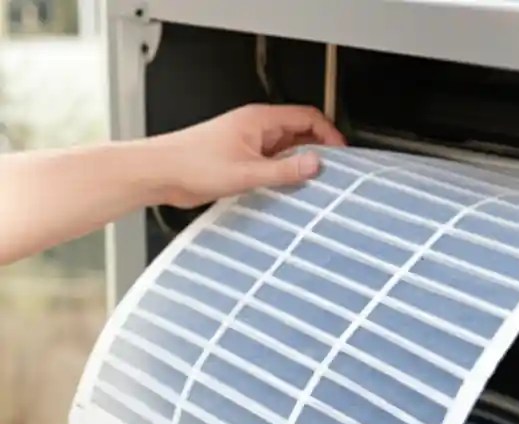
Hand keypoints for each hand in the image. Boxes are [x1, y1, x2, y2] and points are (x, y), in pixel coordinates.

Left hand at [148, 104, 345, 208]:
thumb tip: (316, 165)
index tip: (341, 155)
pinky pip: (271, 166)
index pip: (307, 117)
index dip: (329, 134)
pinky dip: (282, 176)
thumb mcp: (246, 172)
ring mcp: (248, 145)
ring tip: (309, 186)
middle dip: (317, 151)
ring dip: (298, 167)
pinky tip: (285, 192)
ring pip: (286, 151)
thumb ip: (284, 170)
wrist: (158, 174)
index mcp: (259, 120)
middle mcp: (255, 129)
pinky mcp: (240, 162)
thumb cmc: (189, 164)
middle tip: (330, 174)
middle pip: (300, 134)